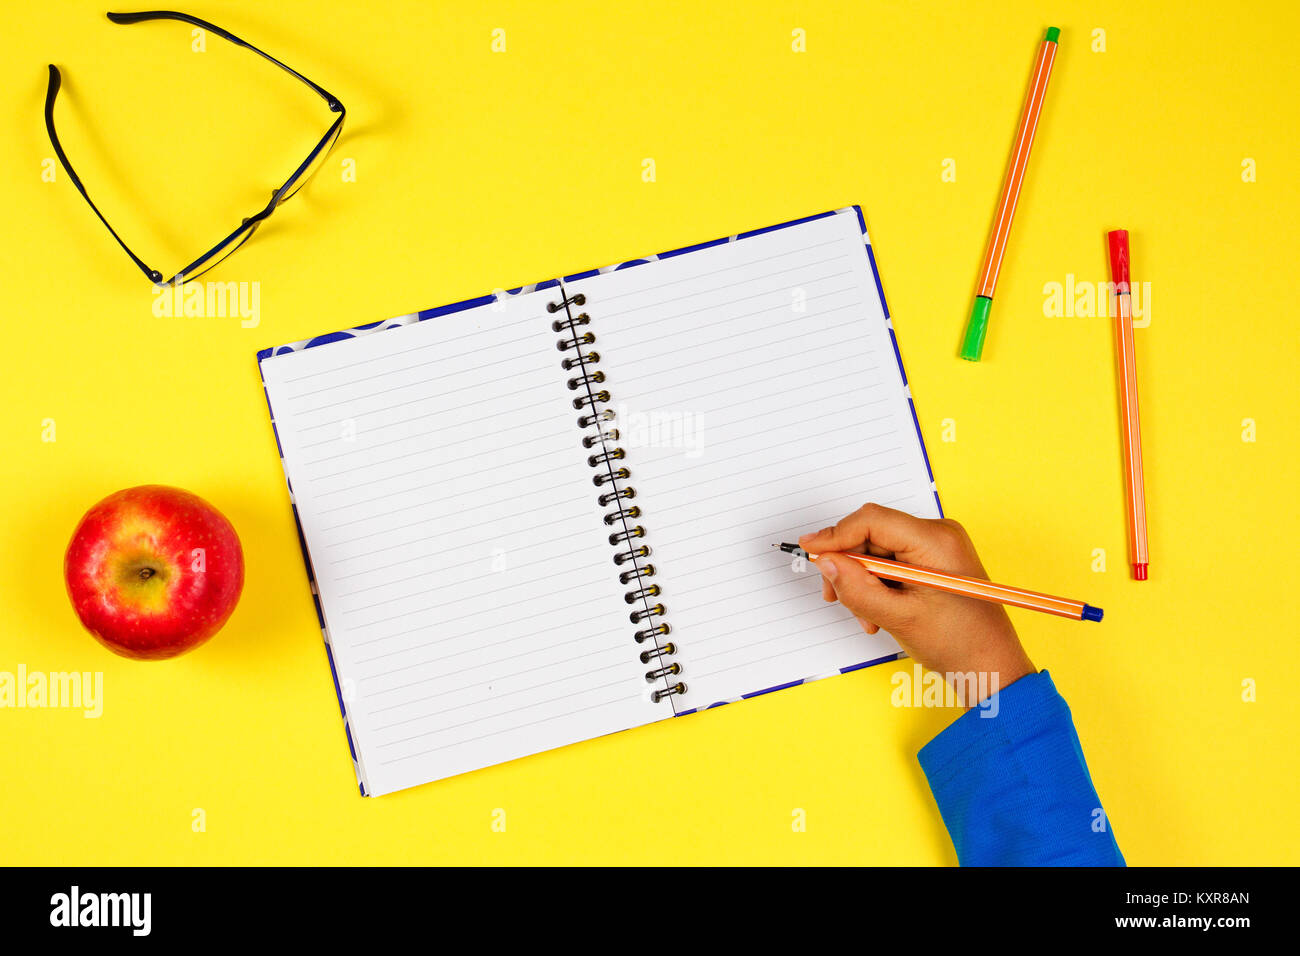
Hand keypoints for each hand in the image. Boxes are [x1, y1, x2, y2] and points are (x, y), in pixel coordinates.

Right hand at [798, 503, 1034, 703]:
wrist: (989, 666)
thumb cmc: (959, 644)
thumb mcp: (898, 617)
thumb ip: (857, 588)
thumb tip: (826, 562)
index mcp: (936, 541)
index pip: (872, 521)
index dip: (836, 535)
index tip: (811, 549)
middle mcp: (938, 535)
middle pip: (872, 535)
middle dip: (850, 566)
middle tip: (836, 596)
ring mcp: (936, 547)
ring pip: (877, 551)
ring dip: (862, 581)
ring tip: (867, 616)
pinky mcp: (932, 560)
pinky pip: (891, 561)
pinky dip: (877, 584)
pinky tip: (878, 612)